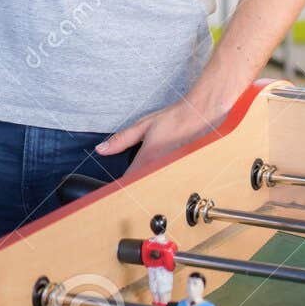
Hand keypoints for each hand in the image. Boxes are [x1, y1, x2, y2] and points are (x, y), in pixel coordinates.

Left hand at [95, 94, 229, 179]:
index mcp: (148, 158)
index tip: (111, 189)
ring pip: (156, 189)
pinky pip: (168, 184)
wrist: (202, 116)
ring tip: (146, 182)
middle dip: (133, 189)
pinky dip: (162, 183)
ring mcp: (174, 174)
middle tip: (128, 187)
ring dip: (148, 188)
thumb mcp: (143, 126)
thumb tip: (102, 150)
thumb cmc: (175, 119)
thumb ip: (121, 140)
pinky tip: (162, 176)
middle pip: (142, 189)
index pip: (128, 182)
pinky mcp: (183, 175)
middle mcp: (161, 169)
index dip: (118, 187)